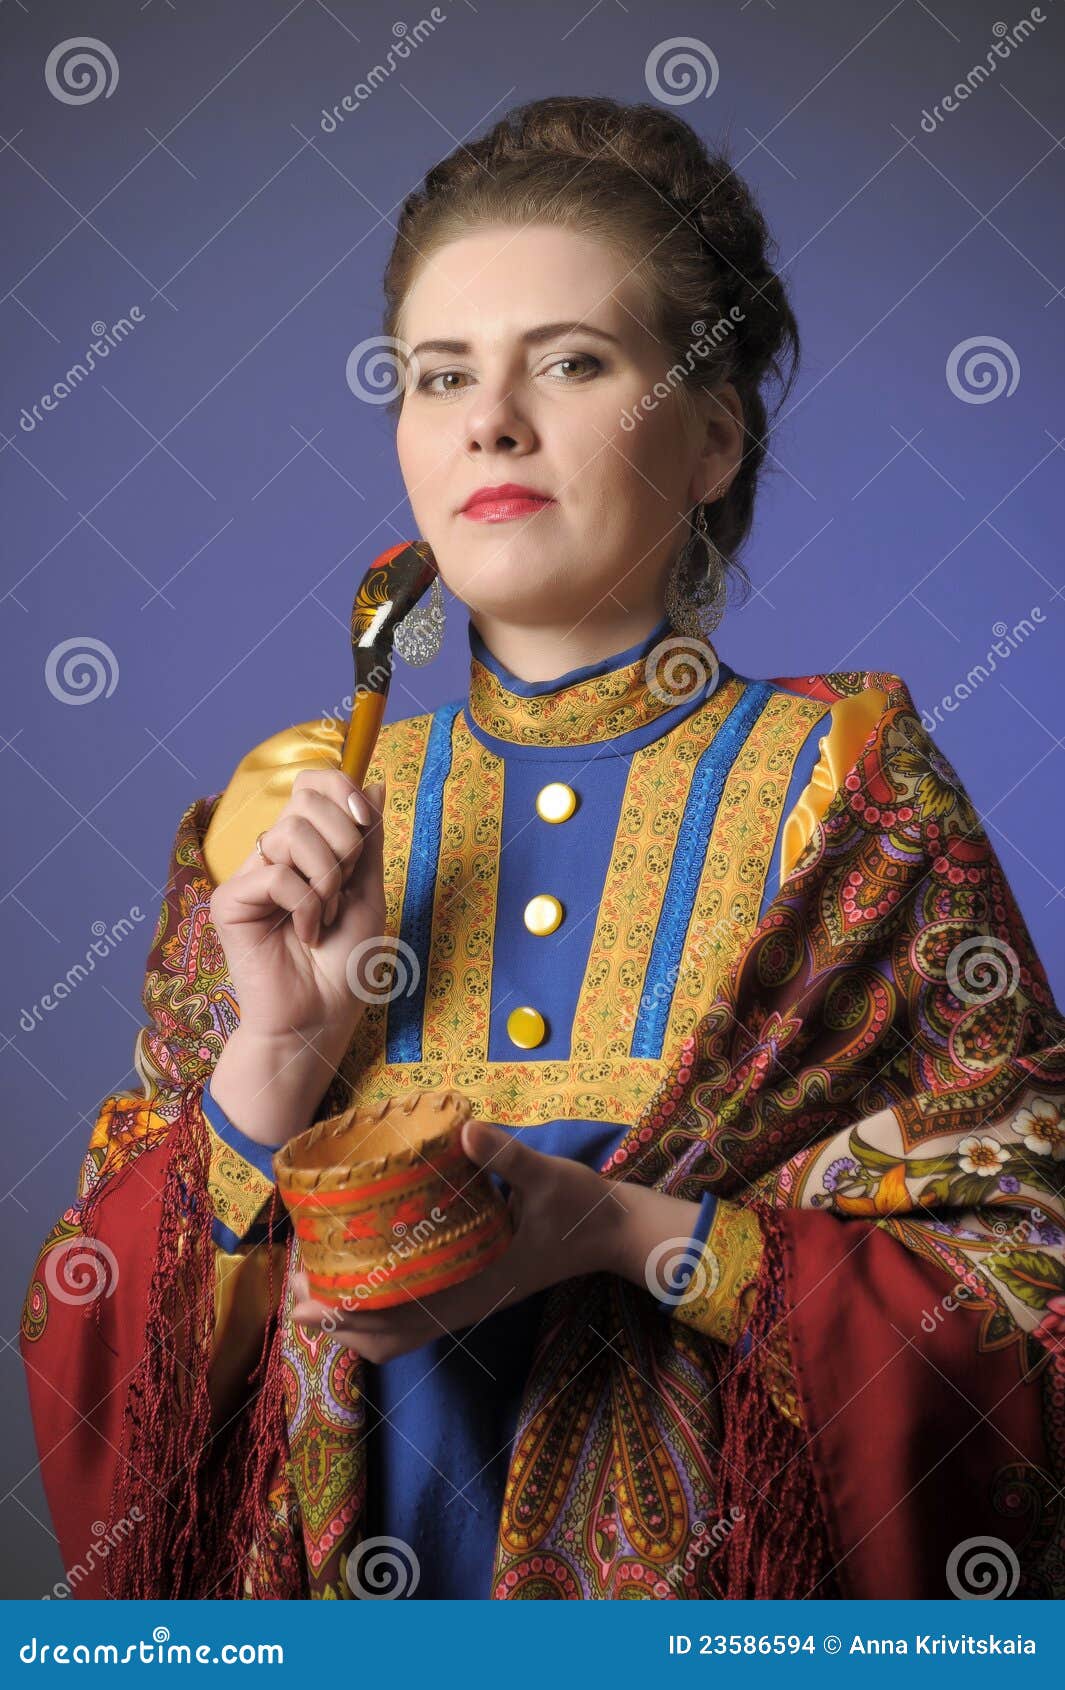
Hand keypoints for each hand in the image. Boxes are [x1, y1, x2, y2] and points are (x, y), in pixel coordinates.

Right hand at [208, 769, 386, 1062]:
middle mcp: (273, 855)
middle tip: (343, 892)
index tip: (365, 821)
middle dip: (344, 844)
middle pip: (305, 800)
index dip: (341, 789)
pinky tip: (305, 935)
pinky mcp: (229, 901)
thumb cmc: (345, 963)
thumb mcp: (369, 891)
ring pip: (291, 832)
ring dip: (327, 880)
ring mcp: (249, 876)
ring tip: (325, 919)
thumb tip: (375, 784)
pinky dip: (307, 906)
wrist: (321, 1016)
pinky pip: (276, 874)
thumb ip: (367, 839)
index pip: (313, 784)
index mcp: (305, 847)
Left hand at [290, 1117, 702, 1361]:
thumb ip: (508, 1155)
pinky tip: (365, 1279)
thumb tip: (466, 1129)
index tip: (309, 1298)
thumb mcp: (548, 1175)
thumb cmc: (583, 1207)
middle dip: (339, 1319)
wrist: (618, 1231)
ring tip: (317, 1286)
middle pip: (390, 1336)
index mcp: (479, 1284)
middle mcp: (469, 1301)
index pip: (403, 1319)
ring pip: (402, 1331)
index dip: (352, 1315)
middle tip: (297, 1284)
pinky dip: (383, 1310)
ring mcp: (472, 1299)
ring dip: (356, 1318)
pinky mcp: (476, 1288)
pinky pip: (420, 1315)